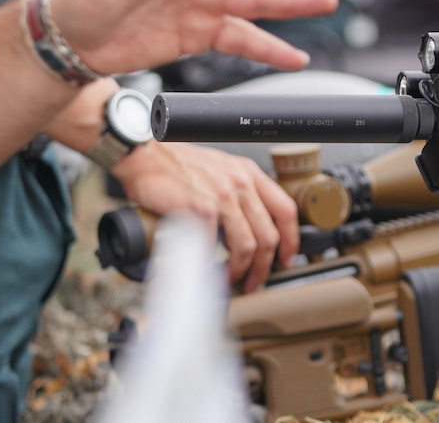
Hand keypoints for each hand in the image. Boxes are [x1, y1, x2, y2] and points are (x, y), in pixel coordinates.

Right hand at [111, 141, 298, 292]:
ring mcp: (222, 195)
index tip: (286, 258)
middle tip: (254, 281)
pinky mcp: (201, 207)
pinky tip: (207, 269)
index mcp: (249, 173)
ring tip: (231, 280)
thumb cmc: (178, 165)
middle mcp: (240, 183)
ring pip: (247, 245)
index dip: (291, 239)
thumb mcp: (220, 170)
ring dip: (241, 270)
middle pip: (269, 235)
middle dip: (264, 267)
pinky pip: (215, 244)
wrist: (146, 156)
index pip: (285, 209)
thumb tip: (248, 226)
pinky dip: (212, 264)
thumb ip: (238, 192)